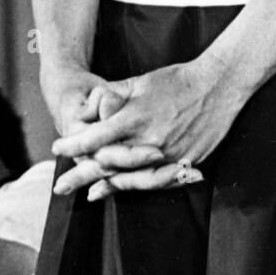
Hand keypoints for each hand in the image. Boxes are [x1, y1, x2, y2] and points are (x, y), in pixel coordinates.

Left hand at [51, 49, 249, 198]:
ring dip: (106, 187)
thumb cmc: (177, 80)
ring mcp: (168, 155)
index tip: (57, 149)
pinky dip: (136, 187)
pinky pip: (155, 181)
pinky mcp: (183, 162)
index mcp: (135, 117)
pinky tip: (123, 190)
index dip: (74, 145)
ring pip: (130, 179)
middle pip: (107, 165)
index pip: (96, 137)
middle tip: (59, 187)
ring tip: (87, 194)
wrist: (218, 86)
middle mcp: (149, 141)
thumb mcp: (140, 82)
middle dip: (80, 176)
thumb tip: (92, 109)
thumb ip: (114, 97)